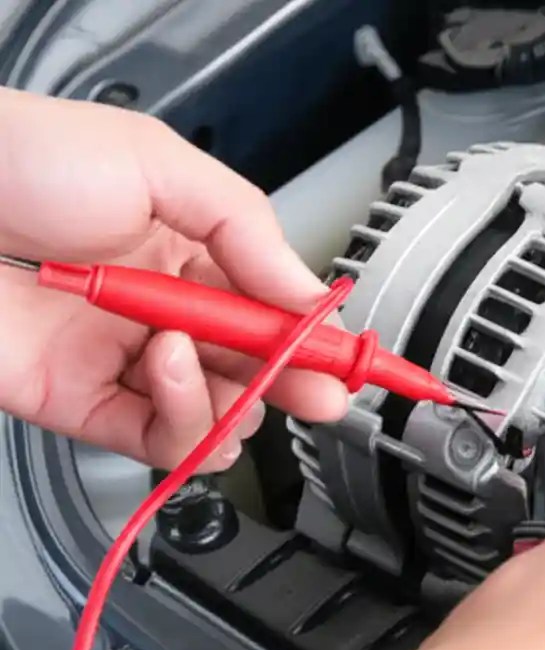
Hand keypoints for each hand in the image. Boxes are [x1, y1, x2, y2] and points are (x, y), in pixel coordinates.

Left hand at [0, 88, 346, 469]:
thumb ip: (248, 230)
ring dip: (228, 396)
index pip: (275, 309)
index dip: (321, 338)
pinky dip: (180, 417)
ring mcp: (125, 362)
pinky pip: (159, 439)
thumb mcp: (160, 163)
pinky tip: (164, 367)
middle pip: (257, 371)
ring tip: (194, 351)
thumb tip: (308, 294)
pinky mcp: (84, 406)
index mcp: (191, 252)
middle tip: (321, 388)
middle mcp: (165, 312)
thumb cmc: (19, 158)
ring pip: (217, 416)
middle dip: (297, 383)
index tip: (355, 356)